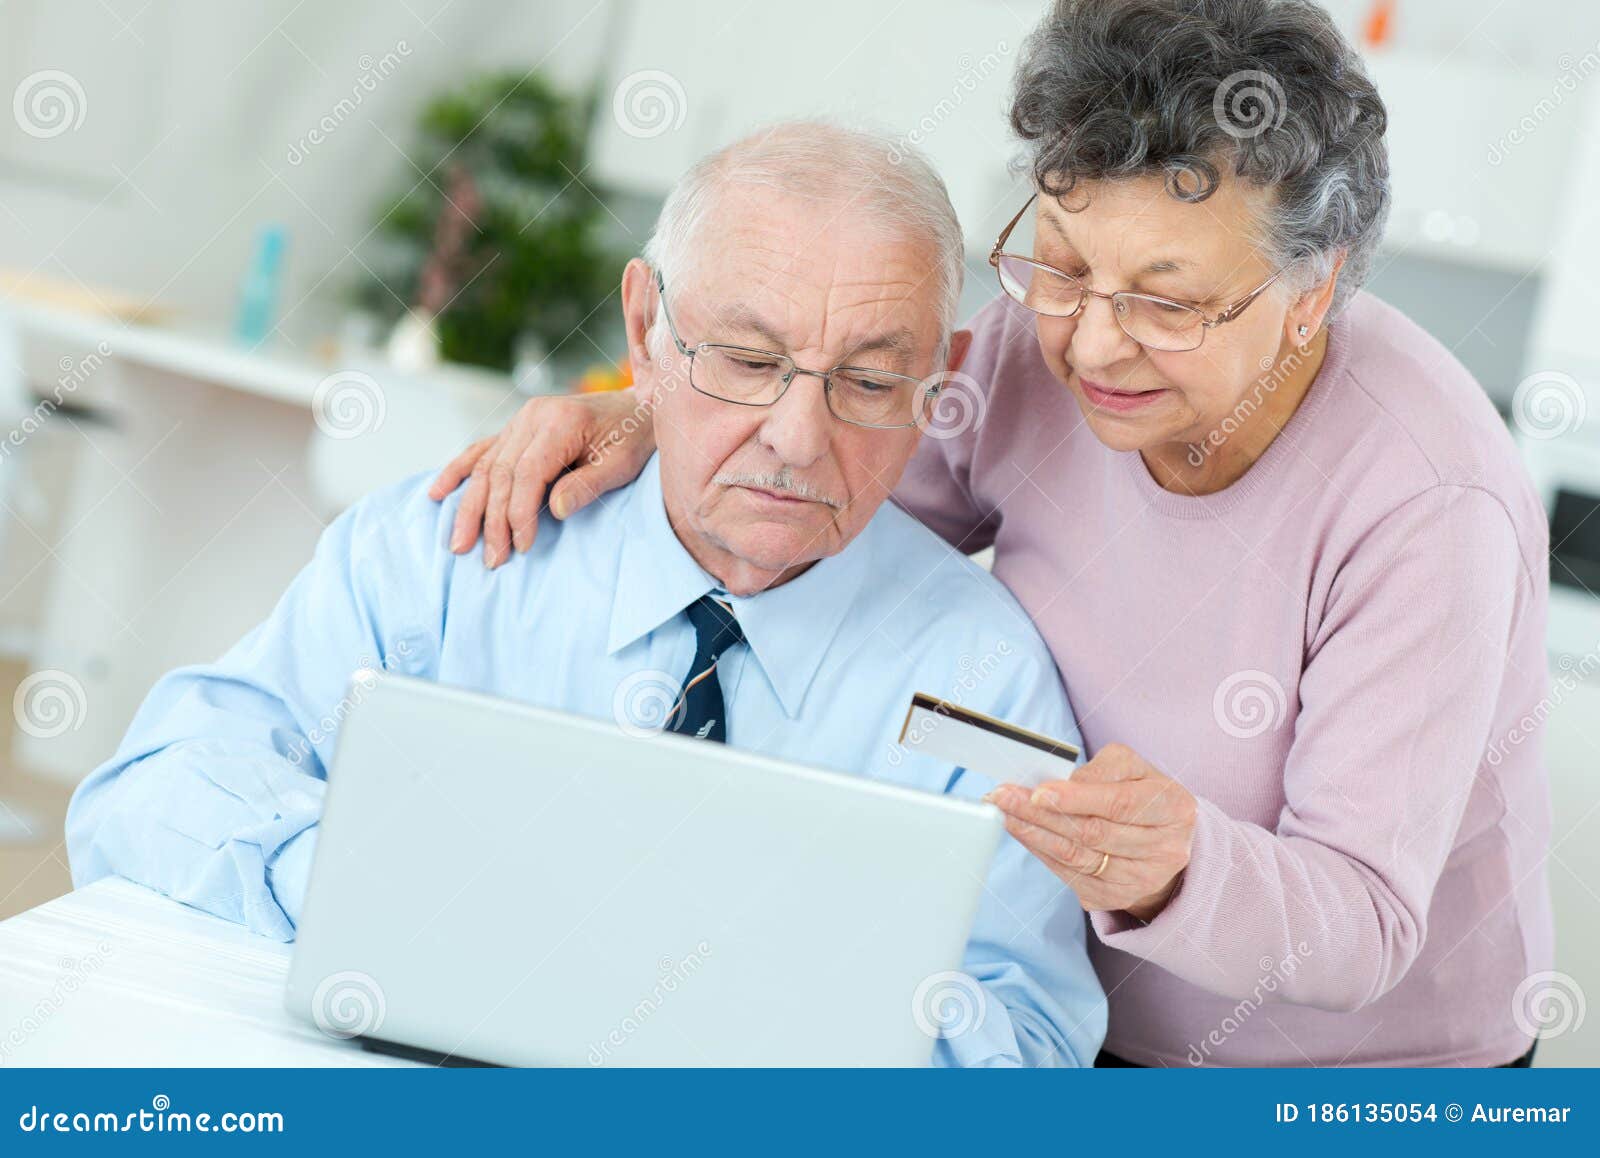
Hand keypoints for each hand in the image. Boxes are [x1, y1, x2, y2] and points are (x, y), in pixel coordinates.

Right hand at [428, 389, 656, 566]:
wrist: (637, 408)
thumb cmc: (633, 438)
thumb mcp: (622, 463)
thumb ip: (587, 484)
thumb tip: (554, 509)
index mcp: (558, 422)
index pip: (526, 474)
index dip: (519, 513)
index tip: (521, 546)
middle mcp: (532, 417)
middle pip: (499, 473)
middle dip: (490, 520)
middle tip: (489, 558)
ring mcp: (520, 420)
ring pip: (485, 466)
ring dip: (470, 507)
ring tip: (459, 544)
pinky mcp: (516, 428)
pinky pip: (481, 451)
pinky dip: (459, 472)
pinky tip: (438, 492)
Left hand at [986, 743, 1196, 919]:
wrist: (1167, 841)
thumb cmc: (1144, 795)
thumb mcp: (1134, 769)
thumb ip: (1102, 769)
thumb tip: (1060, 784)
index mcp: (1173, 808)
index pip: (1119, 804)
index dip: (1077, 799)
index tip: (1038, 792)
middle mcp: (1164, 849)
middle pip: (1092, 833)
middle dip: (1041, 814)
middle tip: (1003, 797)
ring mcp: (1140, 879)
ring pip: (1076, 857)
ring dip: (1033, 834)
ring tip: (1003, 812)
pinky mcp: (1115, 897)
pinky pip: (1070, 875)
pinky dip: (1041, 852)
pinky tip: (1022, 833)